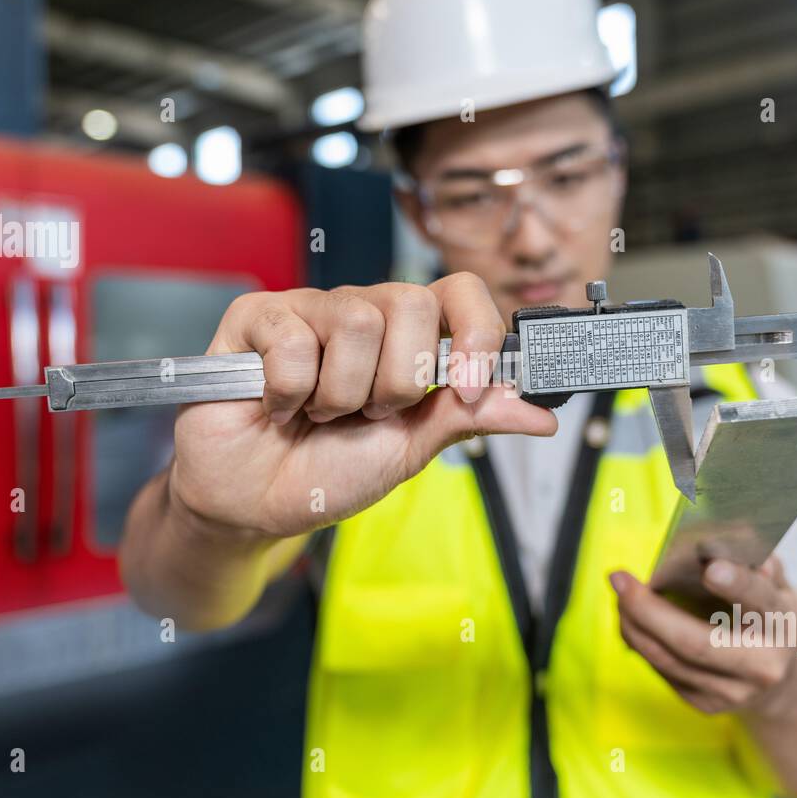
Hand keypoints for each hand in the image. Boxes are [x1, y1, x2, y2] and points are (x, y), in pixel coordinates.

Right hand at [169, 273, 557, 537]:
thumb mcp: (411, 450)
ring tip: (318, 414)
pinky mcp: (256, 317)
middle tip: (367, 415)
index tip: (470, 387)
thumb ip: (470, 418)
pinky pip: (295, 340)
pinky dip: (291, 392)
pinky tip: (278, 406)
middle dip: (397, 383)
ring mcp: (309, 309)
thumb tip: (542, 413)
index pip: (461, 292)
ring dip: (341, 394)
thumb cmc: (328, 471)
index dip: (476, 333)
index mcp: (408, 337)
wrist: (254, 505)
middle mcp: (364, 312)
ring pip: (356, 321)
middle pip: (412, 303)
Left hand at [610, 556, 796, 714]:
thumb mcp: (776, 586)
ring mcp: (732, 692)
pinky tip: (630, 619)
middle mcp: (761, 666)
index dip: (737, 586)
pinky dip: (640, 641)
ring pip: (669, 660)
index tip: (710, 568)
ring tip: (619, 594)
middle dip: (649, 611)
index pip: (760, 603)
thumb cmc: (770, 616)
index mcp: (783, 626)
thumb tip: (716, 545)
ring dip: (634, 625)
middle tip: (619, 579)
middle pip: (697, 643)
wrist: (783, 681)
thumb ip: (754, 563)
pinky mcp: (706, 704)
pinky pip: (663, 671)